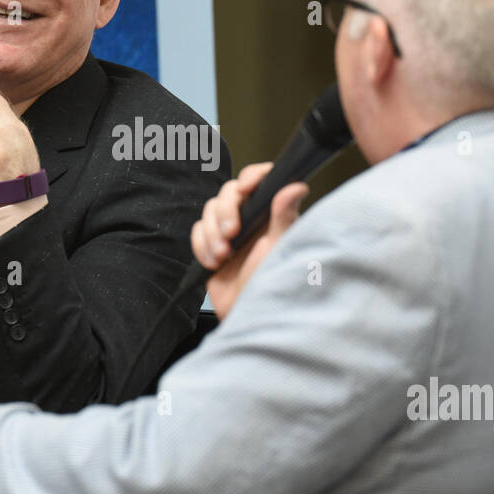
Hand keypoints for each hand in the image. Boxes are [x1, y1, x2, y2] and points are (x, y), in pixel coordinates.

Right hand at [191, 162, 307, 319]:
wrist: (248, 316)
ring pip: (210, 210)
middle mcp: (251, 218)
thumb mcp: (281, 248)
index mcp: (271, 214)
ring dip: (212, 233)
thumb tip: (296, 185)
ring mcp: (230, 231)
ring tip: (223, 256)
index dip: (251, 177)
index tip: (246, 189)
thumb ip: (285, 216)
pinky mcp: (212, 245)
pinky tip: (213, 262)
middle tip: (232, 235)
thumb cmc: (272, 285)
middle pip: (230, 192)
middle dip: (226, 211)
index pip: (261, 180)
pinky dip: (201, 246)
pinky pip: (197, 231)